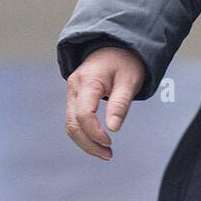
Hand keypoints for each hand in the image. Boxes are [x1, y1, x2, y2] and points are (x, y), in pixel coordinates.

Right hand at [64, 43, 145, 159]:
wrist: (116, 45)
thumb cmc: (125, 61)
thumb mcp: (130, 80)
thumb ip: (120, 103)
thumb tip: (113, 128)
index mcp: (88, 81)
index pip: (84, 114)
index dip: (95, 132)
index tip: (110, 141)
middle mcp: (74, 87)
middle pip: (73, 123)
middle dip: (88, 143)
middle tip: (108, 155)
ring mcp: (72, 92)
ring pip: (71, 124)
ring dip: (85, 142)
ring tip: (105, 153)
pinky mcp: (75, 97)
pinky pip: (74, 119)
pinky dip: (84, 133)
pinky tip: (97, 142)